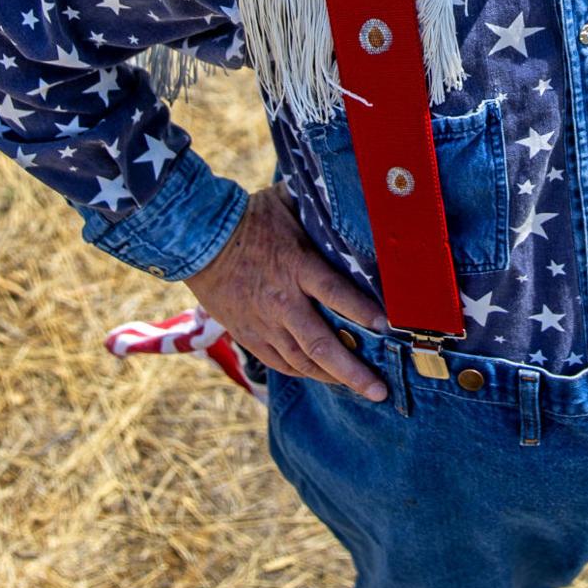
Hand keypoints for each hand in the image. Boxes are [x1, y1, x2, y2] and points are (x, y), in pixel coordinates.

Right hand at [186, 183, 389, 401]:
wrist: (198, 238)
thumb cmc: (251, 216)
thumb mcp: (290, 203)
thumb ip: (322, 208)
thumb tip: (355, 195)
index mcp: (296, 265)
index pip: (335, 293)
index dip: (362, 311)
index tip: (388, 326)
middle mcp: (282, 301)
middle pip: (321, 344)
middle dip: (353, 372)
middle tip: (380, 392)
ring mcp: (263, 322)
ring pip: (302, 361)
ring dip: (332, 378)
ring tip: (359, 388)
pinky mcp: (248, 334)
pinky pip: (280, 363)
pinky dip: (304, 372)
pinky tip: (322, 376)